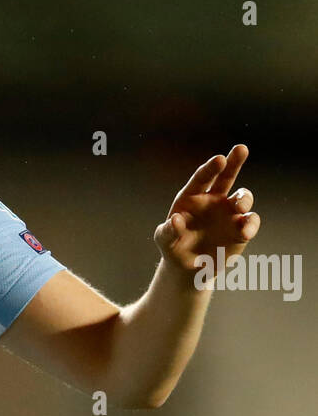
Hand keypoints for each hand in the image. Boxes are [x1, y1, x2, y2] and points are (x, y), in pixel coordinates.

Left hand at [154, 145, 260, 279]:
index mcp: (192, 196)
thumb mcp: (164, 240)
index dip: (211, 168)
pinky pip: (250, 221)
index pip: (202, 178)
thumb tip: (176, 220)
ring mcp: (229, 212)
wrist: (188, 267)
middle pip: (226, 176)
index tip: (219, 159)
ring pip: (243, 198)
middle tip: (241, 149)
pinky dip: (250, 224)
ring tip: (239, 208)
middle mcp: (213, 199)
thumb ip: (167, 231)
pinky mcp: (240, 228)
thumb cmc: (173, 247)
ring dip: (244, 199)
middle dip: (235, 162)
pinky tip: (245, 231)